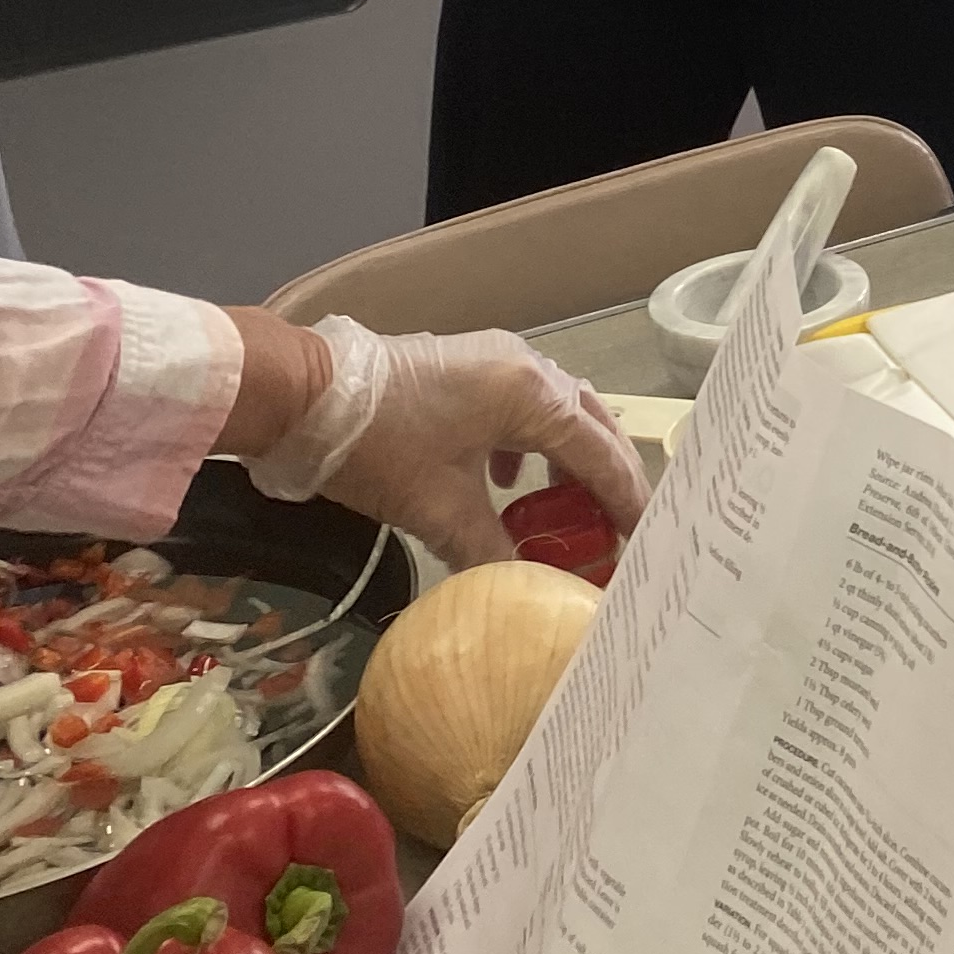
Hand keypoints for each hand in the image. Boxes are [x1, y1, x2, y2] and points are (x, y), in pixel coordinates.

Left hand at [243, 316, 651, 572]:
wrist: (308, 394)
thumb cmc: (381, 448)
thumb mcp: (438, 511)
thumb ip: (491, 552)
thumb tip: (525, 592)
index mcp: (532, 395)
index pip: (598, 453)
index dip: (624, 499)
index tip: (645, 537)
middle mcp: (527, 368)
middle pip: (589, 423)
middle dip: (606, 476)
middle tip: (618, 526)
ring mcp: (496, 360)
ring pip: (556, 411)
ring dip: (568, 458)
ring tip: (569, 510)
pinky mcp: (467, 366)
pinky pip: (522, 406)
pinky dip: (530, 444)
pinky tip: (509, 479)